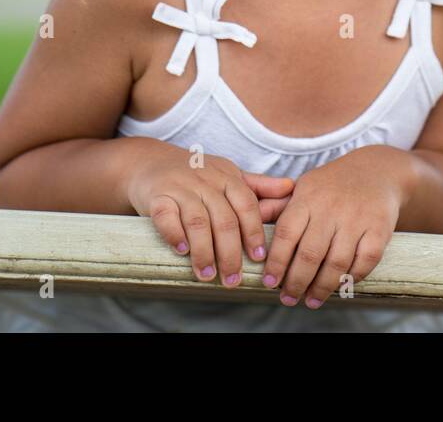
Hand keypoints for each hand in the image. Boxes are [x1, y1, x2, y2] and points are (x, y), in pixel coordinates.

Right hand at [126, 144, 293, 286]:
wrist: (150, 162)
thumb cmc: (197, 174)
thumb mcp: (228, 175)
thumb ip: (258, 186)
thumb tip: (291, 189)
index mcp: (228, 178)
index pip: (247, 205)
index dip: (254, 232)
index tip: (260, 258)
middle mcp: (206, 181)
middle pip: (224, 219)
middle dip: (231, 253)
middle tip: (234, 281)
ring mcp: (180, 188)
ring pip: (198, 221)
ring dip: (204, 251)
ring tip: (208, 275)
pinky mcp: (156, 196)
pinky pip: (166, 216)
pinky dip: (174, 234)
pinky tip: (181, 251)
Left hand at [252, 145, 414, 309]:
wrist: (377, 170)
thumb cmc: (333, 185)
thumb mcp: (304, 188)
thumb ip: (277, 207)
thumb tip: (249, 220)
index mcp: (308, 198)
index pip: (287, 234)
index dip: (276, 262)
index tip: (269, 282)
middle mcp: (331, 208)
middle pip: (310, 254)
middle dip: (296, 283)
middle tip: (288, 299)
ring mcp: (357, 218)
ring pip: (337, 262)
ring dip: (322, 287)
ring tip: (311, 300)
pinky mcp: (380, 227)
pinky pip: (365, 261)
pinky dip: (352, 277)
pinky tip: (341, 286)